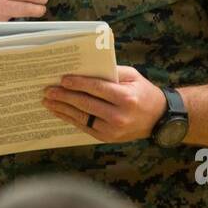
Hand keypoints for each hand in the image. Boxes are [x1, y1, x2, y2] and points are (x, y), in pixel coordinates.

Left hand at [42, 66, 165, 142]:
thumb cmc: (143, 92)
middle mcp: (119, 116)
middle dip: (64, 97)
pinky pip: (85, 127)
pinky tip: (60, 112)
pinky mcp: (107, 138)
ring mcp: (113, 130)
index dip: (78, 84)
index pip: (96, 89)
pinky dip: (71, 119)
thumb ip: (111, 72)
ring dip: (62, 109)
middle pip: (85, 104)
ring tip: (48, 102)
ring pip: (82, 118)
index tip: (62, 80)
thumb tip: (85, 69)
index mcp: (126, 98)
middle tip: (48, 91)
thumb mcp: (133, 76)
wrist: (158, 119)